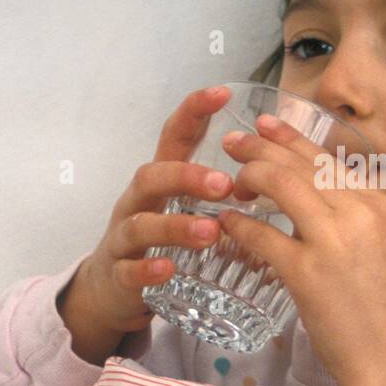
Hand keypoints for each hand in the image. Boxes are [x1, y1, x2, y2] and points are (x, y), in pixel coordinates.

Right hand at [61, 86, 237, 343]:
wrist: (110, 292)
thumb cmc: (160, 242)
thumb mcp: (185, 207)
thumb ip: (218, 189)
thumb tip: (275, 166)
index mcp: (161, 181)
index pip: (173, 137)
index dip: (193, 113)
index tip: (221, 93)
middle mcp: (138, 202)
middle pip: (151, 176)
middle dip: (186, 175)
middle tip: (225, 183)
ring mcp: (123, 239)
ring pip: (140, 224)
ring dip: (175, 226)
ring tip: (210, 231)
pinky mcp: (118, 275)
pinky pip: (128, 270)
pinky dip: (147, 269)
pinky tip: (167, 268)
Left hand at [218, 115, 385, 385]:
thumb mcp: (383, 251)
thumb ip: (354, 223)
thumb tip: (319, 206)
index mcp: (379, 204)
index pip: (327, 157)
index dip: (291, 138)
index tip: (265, 125)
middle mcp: (360, 212)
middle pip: (300, 163)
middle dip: (260, 147)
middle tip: (232, 141)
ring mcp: (333, 240)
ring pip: (280, 184)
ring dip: (247, 174)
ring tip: (225, 178)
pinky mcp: (307, 272)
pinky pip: (261, 235)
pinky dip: (239, 224)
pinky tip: (225, 223)